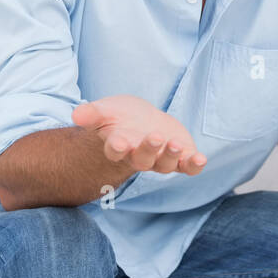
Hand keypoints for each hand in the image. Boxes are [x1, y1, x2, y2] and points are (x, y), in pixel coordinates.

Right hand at [72, 94, 206, 175]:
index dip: (117, 148)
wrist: (141, 122)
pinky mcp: (179, 157)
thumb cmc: (120, 117)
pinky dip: (194, 165)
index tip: (119, 142)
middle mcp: (138, 157)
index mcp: (118, 146)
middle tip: (155, 136)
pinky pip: (187, 167)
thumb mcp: (106, 110)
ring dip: (171, 156)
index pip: (115, 151)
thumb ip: (92, 113)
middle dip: (149, 149)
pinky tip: (201, 159)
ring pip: (165, 165)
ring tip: (175, 144)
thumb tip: (76, 114)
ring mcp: (160, 159)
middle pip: (142, 159)